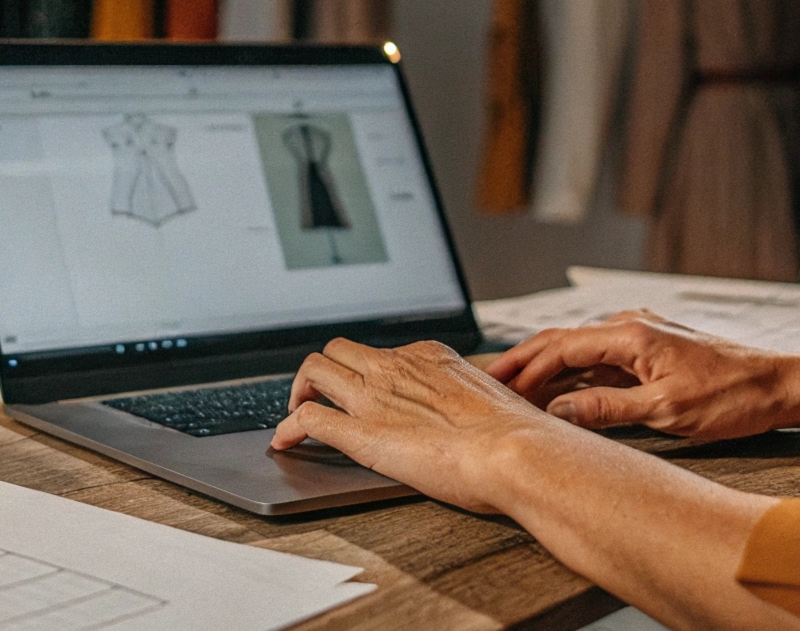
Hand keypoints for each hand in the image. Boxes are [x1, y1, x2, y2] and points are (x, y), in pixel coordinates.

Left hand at [270, 337, 569, 512]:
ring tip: (295, 412)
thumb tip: (475, 419)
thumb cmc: (514, 434)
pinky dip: (288, 429)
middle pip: (338, 350)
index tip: (366, 389)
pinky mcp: (359, 432)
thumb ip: (465, 401)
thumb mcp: (489, 399)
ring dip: (299, 390)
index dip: (366, 371)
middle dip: (323, 371)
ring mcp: (373, 397)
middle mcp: (395, 367)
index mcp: (427, 356)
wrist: (514, 450)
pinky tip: (285, 443)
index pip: (382, 352)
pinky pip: (308, 418)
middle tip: (321, 397)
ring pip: (314, 369)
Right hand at [484, 310, 795, 439]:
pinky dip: (575, 377)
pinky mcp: (653, 354)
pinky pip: (602, 363)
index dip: (524, 368)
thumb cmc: (733, 396)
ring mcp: (642, 338)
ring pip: (581, 353)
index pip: (560, 347)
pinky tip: (562, 395)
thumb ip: (607, 410)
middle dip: (524, 363)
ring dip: (548, 371)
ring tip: (516, 393)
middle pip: (563, 342)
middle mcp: (632, 327)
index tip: (495, 387)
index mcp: (631, 334)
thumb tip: (558, 413)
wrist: (782, 386)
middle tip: (489, 385)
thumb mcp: (666, 411)